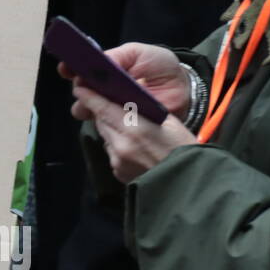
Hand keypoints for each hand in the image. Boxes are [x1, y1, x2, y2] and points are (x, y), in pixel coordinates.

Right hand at [60, 43, 189, 119]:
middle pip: (81, 89)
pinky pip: (104, 124)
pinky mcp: (121, 124)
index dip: (71, 67)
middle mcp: (104, 87)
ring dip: (85, 105)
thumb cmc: (161, 67)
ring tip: (93, 103)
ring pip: (87, 108)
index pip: (81, 67)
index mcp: (107, 68)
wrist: (185, 90)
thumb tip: (99, 63)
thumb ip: (119, 56)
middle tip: (82, 85)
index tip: (66, 68)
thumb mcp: (140, 53)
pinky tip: (107, 115)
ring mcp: (111, 106)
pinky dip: (101, 120)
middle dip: (78, 87)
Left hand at [71, 83, 197, 182]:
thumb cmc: (183, 149)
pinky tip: (135, 149)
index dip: (89, 96)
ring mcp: (118, 161)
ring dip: (112, 130)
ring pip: (106, 137)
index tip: (80, 88)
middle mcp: (121, 145)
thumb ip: (143, 109)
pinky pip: (112, 152)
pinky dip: (118, 147)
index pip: (102, 107)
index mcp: (134, 128)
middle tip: (112, 105)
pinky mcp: (118, 172)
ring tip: (132, 130)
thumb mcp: (169, 122)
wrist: (188, 181)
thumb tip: (127, 95)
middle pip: (101, 121)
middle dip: (103, 112)